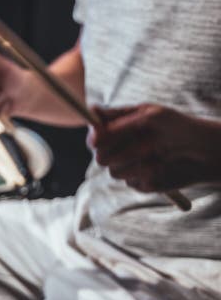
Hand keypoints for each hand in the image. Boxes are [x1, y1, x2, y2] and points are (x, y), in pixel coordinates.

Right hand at [88, 104, 220, 191]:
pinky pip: (133, 182)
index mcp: (119, 128)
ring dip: (134, 162)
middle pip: (100, 156)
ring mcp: (129, 166)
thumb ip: (122, 122)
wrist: (205, 151)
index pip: (96, 134)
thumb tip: (95, 125)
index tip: (96, 140)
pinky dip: (148, 173)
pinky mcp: (140, 183)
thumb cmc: (179, 127)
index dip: (94, 137)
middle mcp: (121, 148)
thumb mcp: (152, 117)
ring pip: (114, 172)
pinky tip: (163, 165)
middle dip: (111, 154)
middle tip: (129, 148)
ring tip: (156, 153)